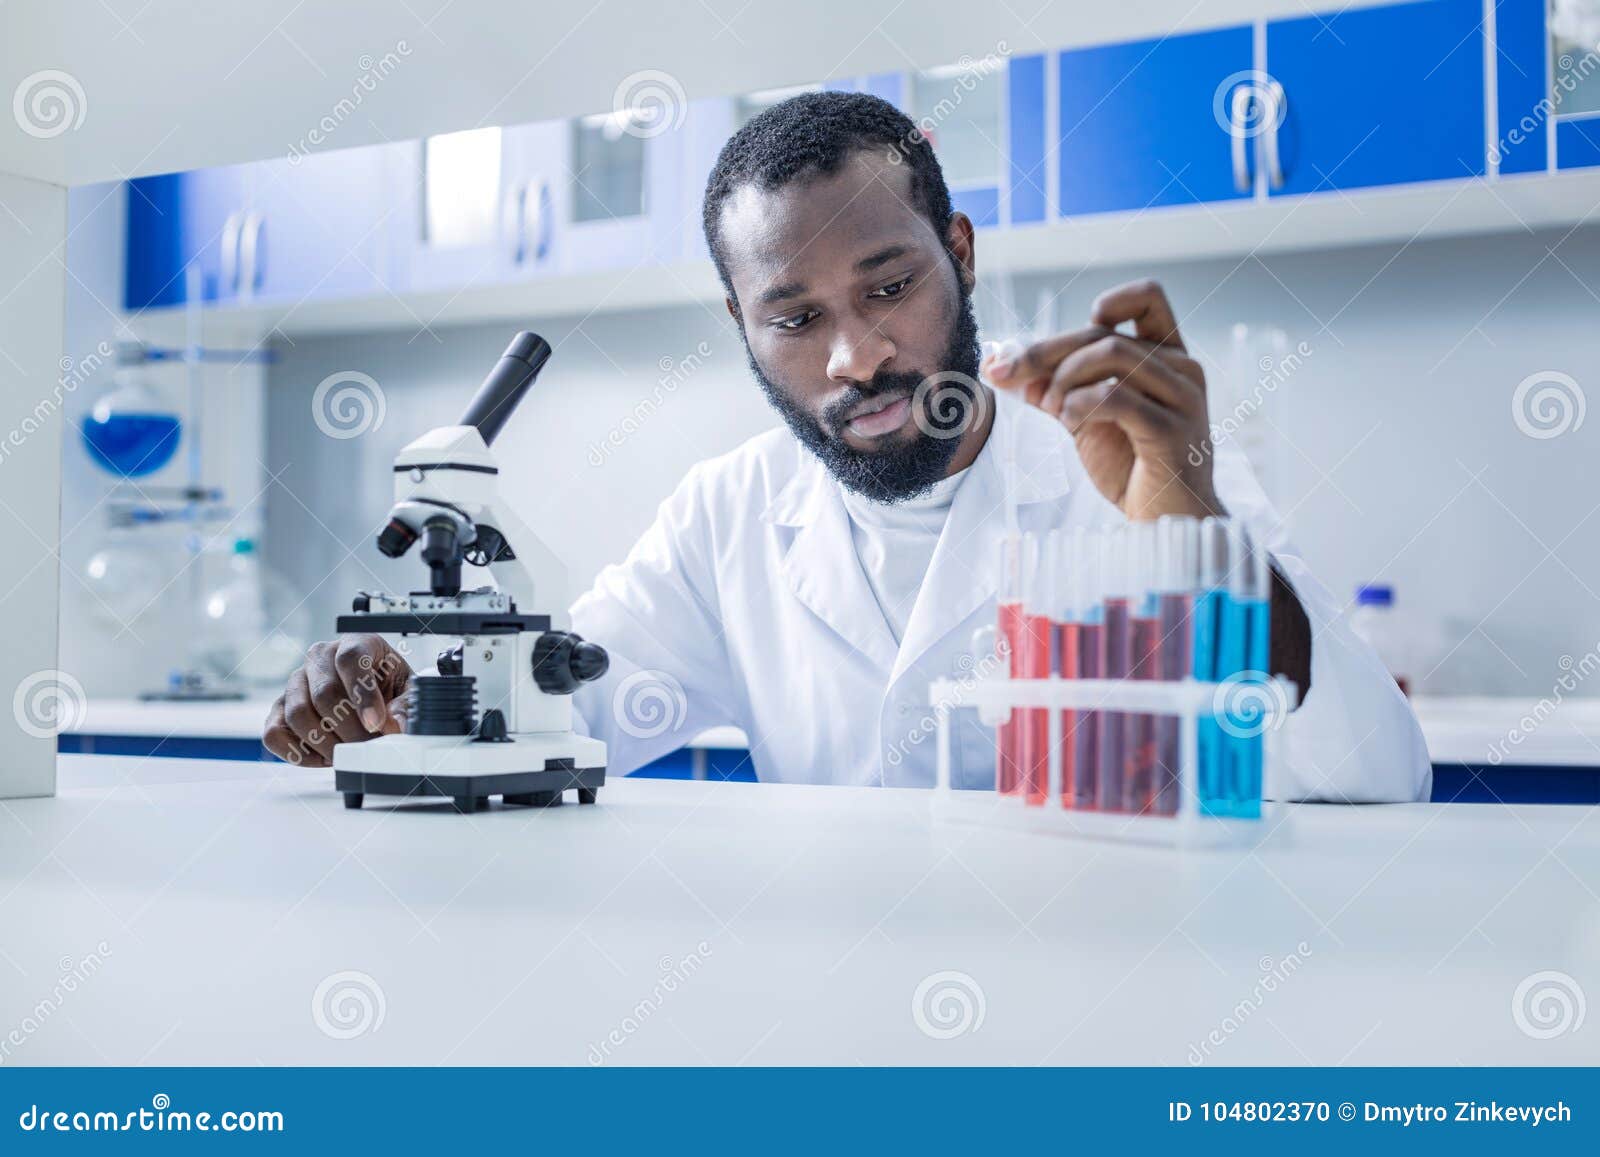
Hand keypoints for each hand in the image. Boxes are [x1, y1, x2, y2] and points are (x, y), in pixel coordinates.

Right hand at [263, 635, 410, 767]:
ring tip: (350, 752)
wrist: (372, 695)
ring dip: (326, 744)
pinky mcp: (279, 707)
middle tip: (369, 747)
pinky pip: (274, 733)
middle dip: (350, 730)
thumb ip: (406, 707)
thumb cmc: (390, 687)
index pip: (350, 660)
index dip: (363, 694)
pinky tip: (324, 758)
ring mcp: (296, 682)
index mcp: (356, 643)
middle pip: (324, 694)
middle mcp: (320, 657)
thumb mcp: (409, 691)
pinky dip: (298, 753)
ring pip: (299, 714)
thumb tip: (394, 726)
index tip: (377, 724)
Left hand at [985, 279, 1224, 520]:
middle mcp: (1183, 370)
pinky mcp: (1171, 431)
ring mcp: (1183, 399)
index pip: (1148, 297)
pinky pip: (1116, 396)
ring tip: (1050, 409)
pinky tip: (1067, 420)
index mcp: (1169, 359)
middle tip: (1007, 376)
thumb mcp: (1086, 418)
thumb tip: (1000, 363)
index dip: (1106, 303)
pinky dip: (1079, 403)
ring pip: (1111, 354)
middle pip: (1103, 334)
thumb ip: (1053, 388)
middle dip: (1044, 352)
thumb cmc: (1133, 470)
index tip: (1066, 340)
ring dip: (1063, 379)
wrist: (1167, 525)